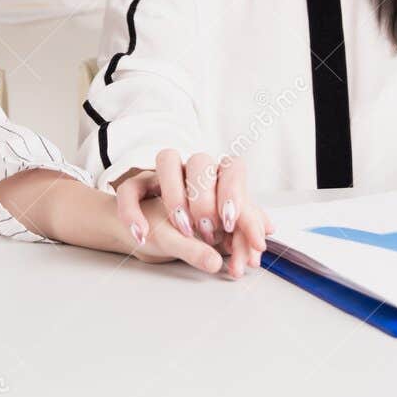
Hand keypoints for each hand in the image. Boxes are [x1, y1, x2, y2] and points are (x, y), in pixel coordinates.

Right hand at [115, 150, 274, 277]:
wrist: (155, 236)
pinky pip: (130, 190)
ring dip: (175, 195)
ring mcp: (162, 175)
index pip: (233, 168)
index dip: (233, 191)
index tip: (230, 222)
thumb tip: (267, 231)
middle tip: (207, 230)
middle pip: (200, 160)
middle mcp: (191, 171)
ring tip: (182, 230)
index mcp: (217, 178)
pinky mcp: (136, 187)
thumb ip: (241, 235)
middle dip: (205, 199)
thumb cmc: (195, 231)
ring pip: (166, 158)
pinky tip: (141, 235)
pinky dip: (133, 212)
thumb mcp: (220, 238)